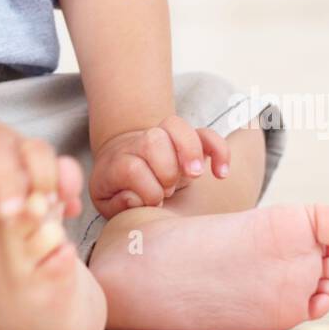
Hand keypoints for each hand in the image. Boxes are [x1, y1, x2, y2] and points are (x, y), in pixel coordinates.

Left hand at [88, 115, 230, 219]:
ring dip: (190, 150)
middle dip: (166, 170)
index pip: (132, 168)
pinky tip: (221, 174)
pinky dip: (218, 149)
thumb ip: (116, 204)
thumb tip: (134, 199)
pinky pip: (206, 134)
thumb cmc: (117, 189)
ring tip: (195, 175)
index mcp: (119, 161)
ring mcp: (165, 139)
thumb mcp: (107, 202)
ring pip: (176, 125)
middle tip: (168, 190)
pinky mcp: (188, 142)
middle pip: (153, 140)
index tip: (151, 203)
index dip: (146, 190)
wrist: (123, 161)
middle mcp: (141, 144)